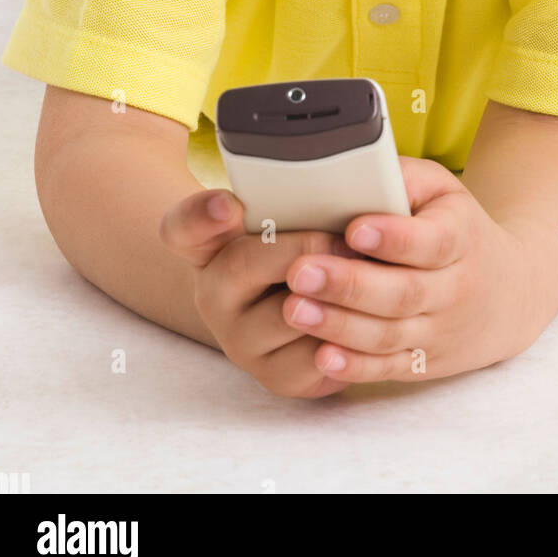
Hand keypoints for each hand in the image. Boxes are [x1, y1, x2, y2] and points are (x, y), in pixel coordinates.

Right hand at [160, 189, 370, 398]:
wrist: (299, 313)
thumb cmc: (297, 246)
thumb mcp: (284, 214)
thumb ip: (287, 195)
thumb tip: (328, 179)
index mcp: (207, 245)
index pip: (183, 226)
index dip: (203, 214)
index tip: (228, 204)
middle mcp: (212, 294)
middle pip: (243, 263)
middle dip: (303, 247)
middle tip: (349, 237)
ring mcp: (239, 341)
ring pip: (288, 314)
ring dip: (335, 292)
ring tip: (372, 270)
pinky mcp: (275, 377)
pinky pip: (317, 358)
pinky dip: (352, 335)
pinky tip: (375, 314)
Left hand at [280, 157, 536, 384]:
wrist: (508, 293)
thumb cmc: (456, 228)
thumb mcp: (443, 191)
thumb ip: (402, 178)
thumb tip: (353, 170)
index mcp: (461, 238)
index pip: (432, 241)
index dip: (394, 238)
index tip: (354, 229)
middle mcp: (454, 289)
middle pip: (403, 293)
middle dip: (348, 284)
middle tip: (300, 272)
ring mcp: (439, 330)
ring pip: (390, 334)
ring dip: (340, 325)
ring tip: (294, 310)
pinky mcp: (422, 361)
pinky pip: (388, 368)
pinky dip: (356, 367)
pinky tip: (322, 357)